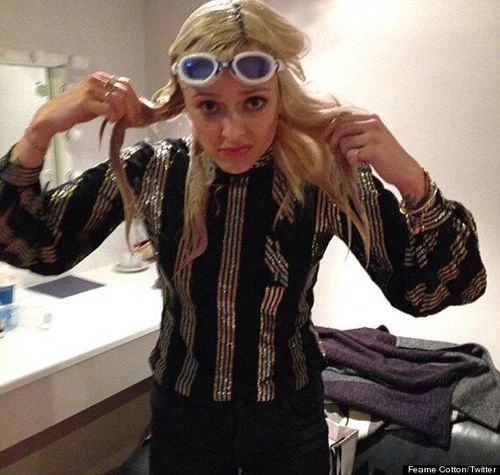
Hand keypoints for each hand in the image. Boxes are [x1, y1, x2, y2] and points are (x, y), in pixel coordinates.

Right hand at [29, 72, 143, 143]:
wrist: (53, 116)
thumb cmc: (76, 110)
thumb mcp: (97, 100)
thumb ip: (112, 99)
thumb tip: (131, 107)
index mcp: (100, 78)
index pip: (126, 83)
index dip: (135, 99)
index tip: (136, 112)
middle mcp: (96, 80)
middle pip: (125, 91)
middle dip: (132, 107)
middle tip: (131, 120)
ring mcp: (90, 90)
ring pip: (118, 100)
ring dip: (124, 113)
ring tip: (120, 121)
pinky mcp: (86, 101)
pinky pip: (108, 108)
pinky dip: (113, 116)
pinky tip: (111, 121)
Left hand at [322, 108, 425, 200]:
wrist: (404, 170)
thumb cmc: (385, 156)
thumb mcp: (372, 136)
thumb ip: (356, 130)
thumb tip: (331, 130)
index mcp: (371, 118)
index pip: (343, 116)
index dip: (330, 127)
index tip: (325, 138)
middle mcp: (373, 123)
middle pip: (340, 128)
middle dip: (333, 142)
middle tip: (334, 152)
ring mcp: (374, 136)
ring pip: (344, 143)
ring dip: (345, 154)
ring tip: (356, 158)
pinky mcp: (373, 150)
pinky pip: (351, 155)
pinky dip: (352, 161)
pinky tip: (362, 163)